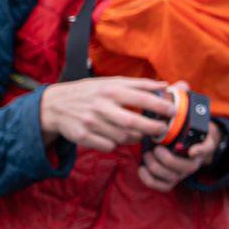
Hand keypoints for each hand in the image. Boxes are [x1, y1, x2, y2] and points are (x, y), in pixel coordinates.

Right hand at [40, 77, 175, 152]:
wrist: (55, 105)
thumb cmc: (90, 92)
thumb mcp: (112, 82)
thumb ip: (139, 84)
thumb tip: (165, 85)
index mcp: (111, 90)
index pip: (142, 98)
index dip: (160, 106)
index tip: (173, 111)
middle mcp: (101, 106)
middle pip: (133, 122)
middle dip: (152, 128)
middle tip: (163, 129)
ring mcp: (90, 123)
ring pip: (122, 137)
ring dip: (136, 137)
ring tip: (141, 133)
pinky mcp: (82, 137)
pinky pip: (108, 146)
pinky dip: (116, 144)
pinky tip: (118, 137)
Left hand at [137, 119, 223, 191]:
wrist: (185, 144)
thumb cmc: (185, 132)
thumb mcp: (192, 122)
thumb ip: (186, 117)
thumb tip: (169, 101)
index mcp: (202, 146)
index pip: (205, 149)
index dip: (199, 151)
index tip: (192, 150)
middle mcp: (193, 163)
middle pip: (184, 168)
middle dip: (167, 159)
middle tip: (157, 149)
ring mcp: (181, 173)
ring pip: (170, 178)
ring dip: (156, 167)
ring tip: (148, 155)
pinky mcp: (170, 181)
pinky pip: (161, 186)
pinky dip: (149, 179)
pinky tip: (142, 168)